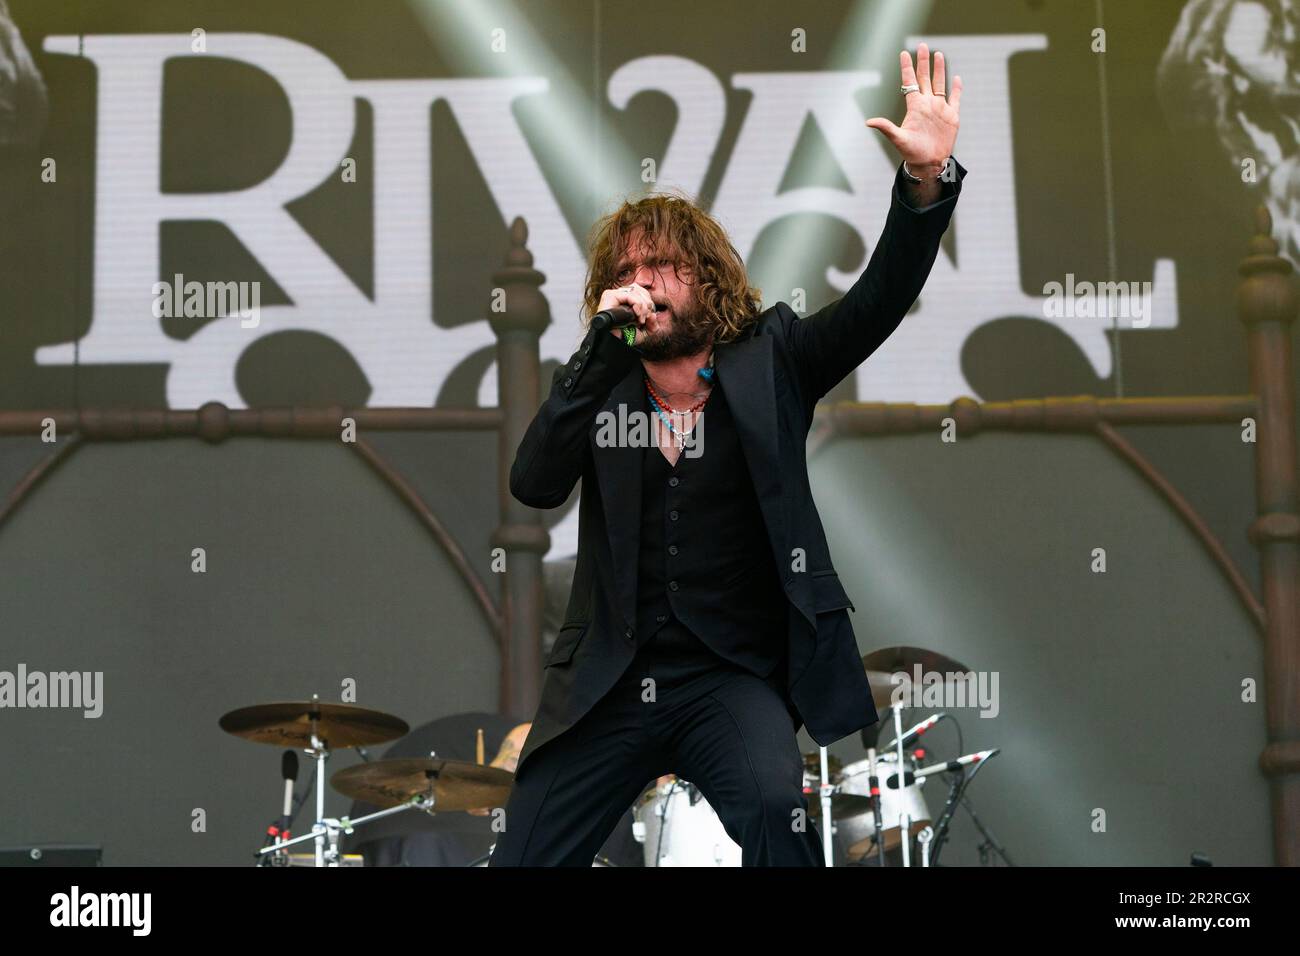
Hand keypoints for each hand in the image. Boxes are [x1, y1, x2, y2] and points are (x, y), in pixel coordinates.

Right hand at [596, 284, 654, 343]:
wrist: (613, 343)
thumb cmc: (625, 337)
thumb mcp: (644, 331)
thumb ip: (652, 324)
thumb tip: (653, 315)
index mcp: (627, 300)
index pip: (642, 292)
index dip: (649, 303)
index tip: (648, 317)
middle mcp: (620, 295)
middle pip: (640, 289)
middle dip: (648, 305)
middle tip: (645, 319)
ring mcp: (614, 294)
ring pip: (636, 291)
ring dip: (643, 307)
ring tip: (640, 319)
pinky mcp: (609, 296)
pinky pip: (629, 295)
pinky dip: (637, 304)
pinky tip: (636, 315)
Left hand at [866, 43, 961, 173]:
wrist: (929, 163)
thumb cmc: (912, 153)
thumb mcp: (898, 139)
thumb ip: (886, 128)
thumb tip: (868, 122)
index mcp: (914, 107)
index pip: (910, 82)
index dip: (907, 68)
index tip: (903, 53)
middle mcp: (927, 104)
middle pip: (925, 78)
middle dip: (923, 62)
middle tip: (922, 46)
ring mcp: (939, 109)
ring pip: (940, 84)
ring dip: (939, 70)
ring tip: (938, 54)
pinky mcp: (952, 116)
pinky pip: (955, 99)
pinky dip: (956, 89)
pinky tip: (956, 78)